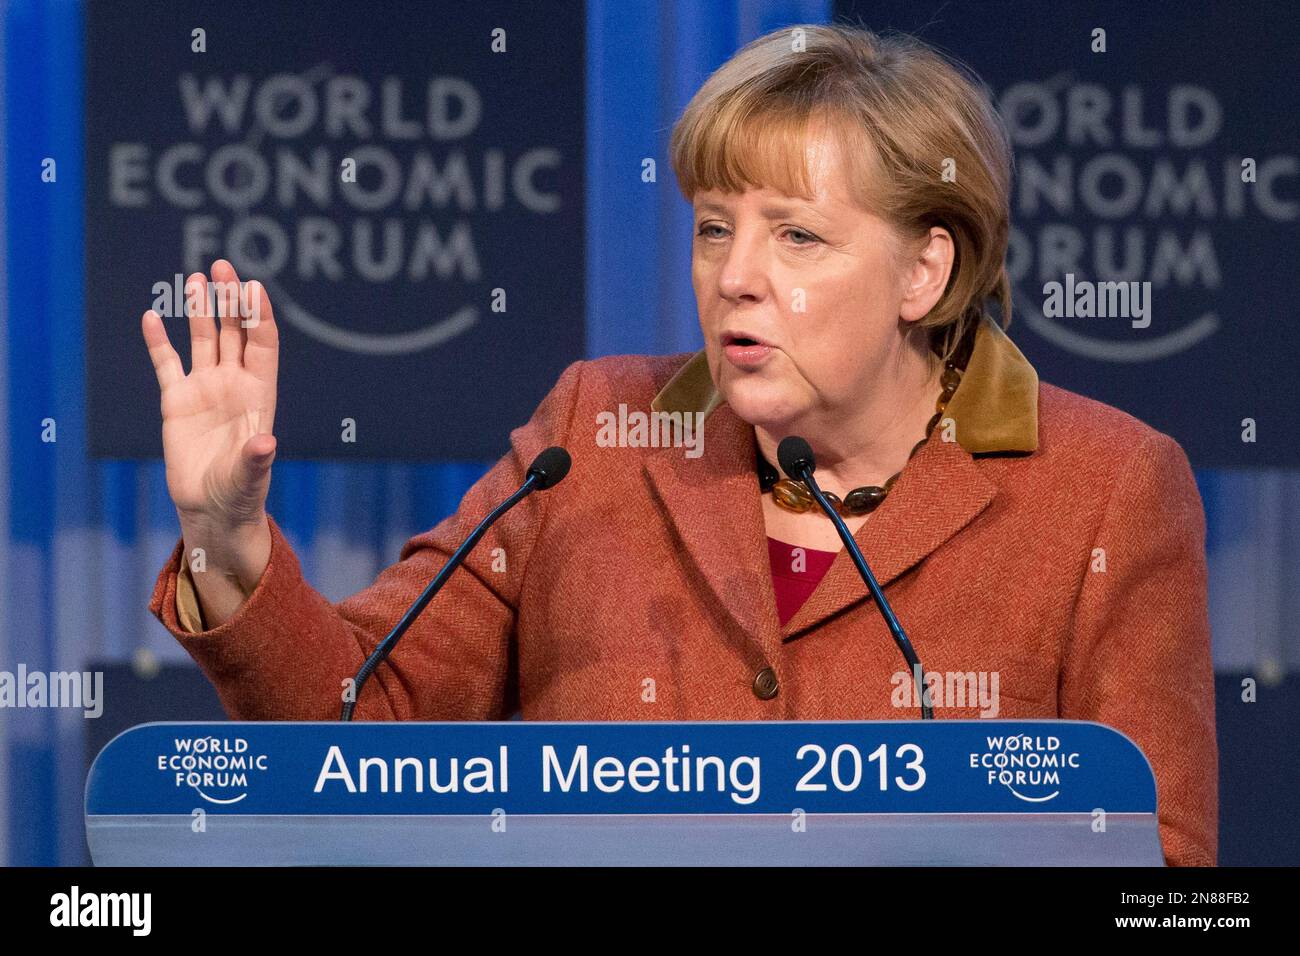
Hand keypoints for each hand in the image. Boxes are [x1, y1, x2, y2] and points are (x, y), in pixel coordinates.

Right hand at [142, 259, 278, 541]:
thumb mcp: (250, 475)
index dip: (258, 316)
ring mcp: (205, 389)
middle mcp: (234, 384)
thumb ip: (257, 458)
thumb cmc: (241, 492)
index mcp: (259, 394)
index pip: (262, 344)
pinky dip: (158, 341)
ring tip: (196, 279)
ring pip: (203, 339)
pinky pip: (166, 363)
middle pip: (234, 332)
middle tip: (224, 266)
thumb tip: (266, 443)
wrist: (212, 508)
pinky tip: (152, 316)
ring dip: (200, 310)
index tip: (253, 287)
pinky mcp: (177, 401)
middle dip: (230, 300)